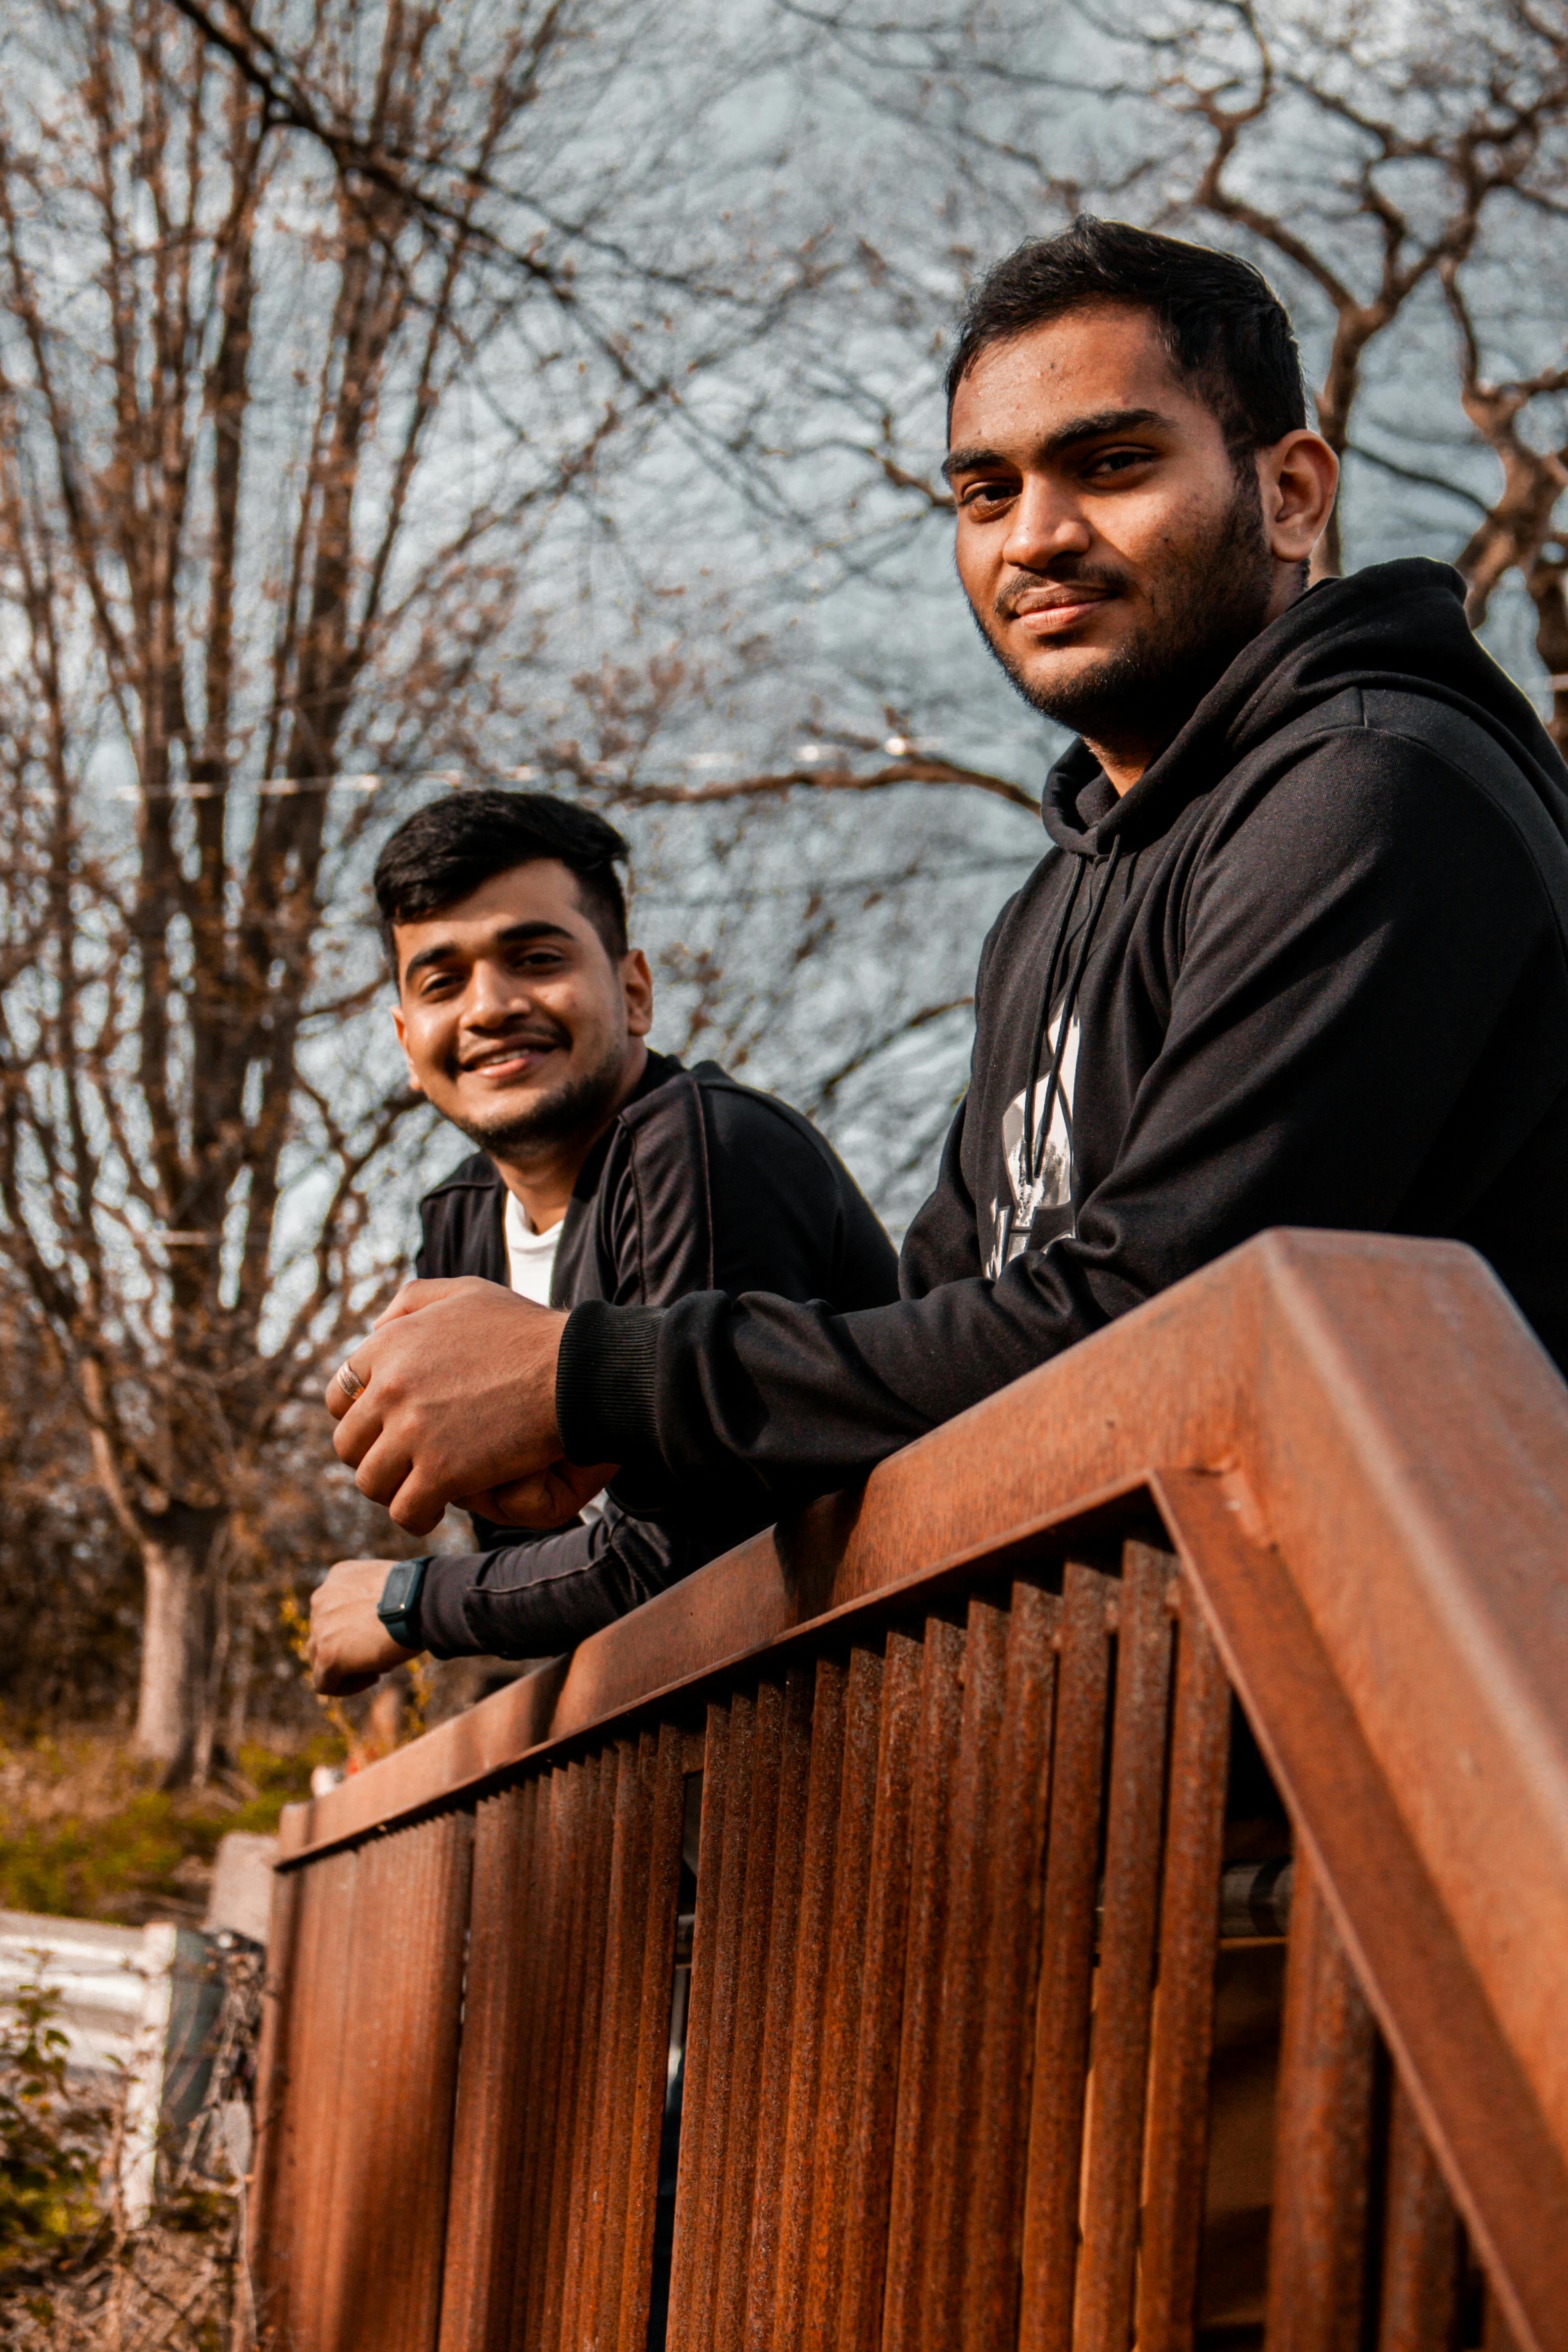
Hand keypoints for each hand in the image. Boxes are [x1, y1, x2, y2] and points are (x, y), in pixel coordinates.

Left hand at [309, 1560, 415, 1695]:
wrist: (420, 1601)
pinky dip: (346, 1686)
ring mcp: (320, 1627)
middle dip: (350, 1646)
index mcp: (337, 1578)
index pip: (335, 1609)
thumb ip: (372, 1600)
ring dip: (346, 1666)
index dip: (357, 1626)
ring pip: (320, 1658)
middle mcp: (322, 1598)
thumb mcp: (389, 1587)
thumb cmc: (418, 1594)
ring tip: (379, 1664)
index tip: (381, 1632)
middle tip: (381, 1650)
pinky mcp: (327, 1654)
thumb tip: (374, 1627)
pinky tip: (373, 1676)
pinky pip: (324, 1683)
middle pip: (324, 1633)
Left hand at [325, 1277, 593, 1535]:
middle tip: (404, 1464)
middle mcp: (390, 1388)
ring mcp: (413, 1432)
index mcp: (389, 1347)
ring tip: (419, 1491)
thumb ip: (411, 1302)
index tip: (385, 1429)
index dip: (359, 1418)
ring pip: (371, 1482)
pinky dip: (416, 1516)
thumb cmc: (525, 1331)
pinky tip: (437, 1510)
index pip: (339, 1396)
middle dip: (373, 1457)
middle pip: (349, 1445)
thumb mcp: (464, 1292)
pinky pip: (405, 1511)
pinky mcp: (441, 1472)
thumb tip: (374, 1328)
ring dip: (393, 1490)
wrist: (573, 1372)